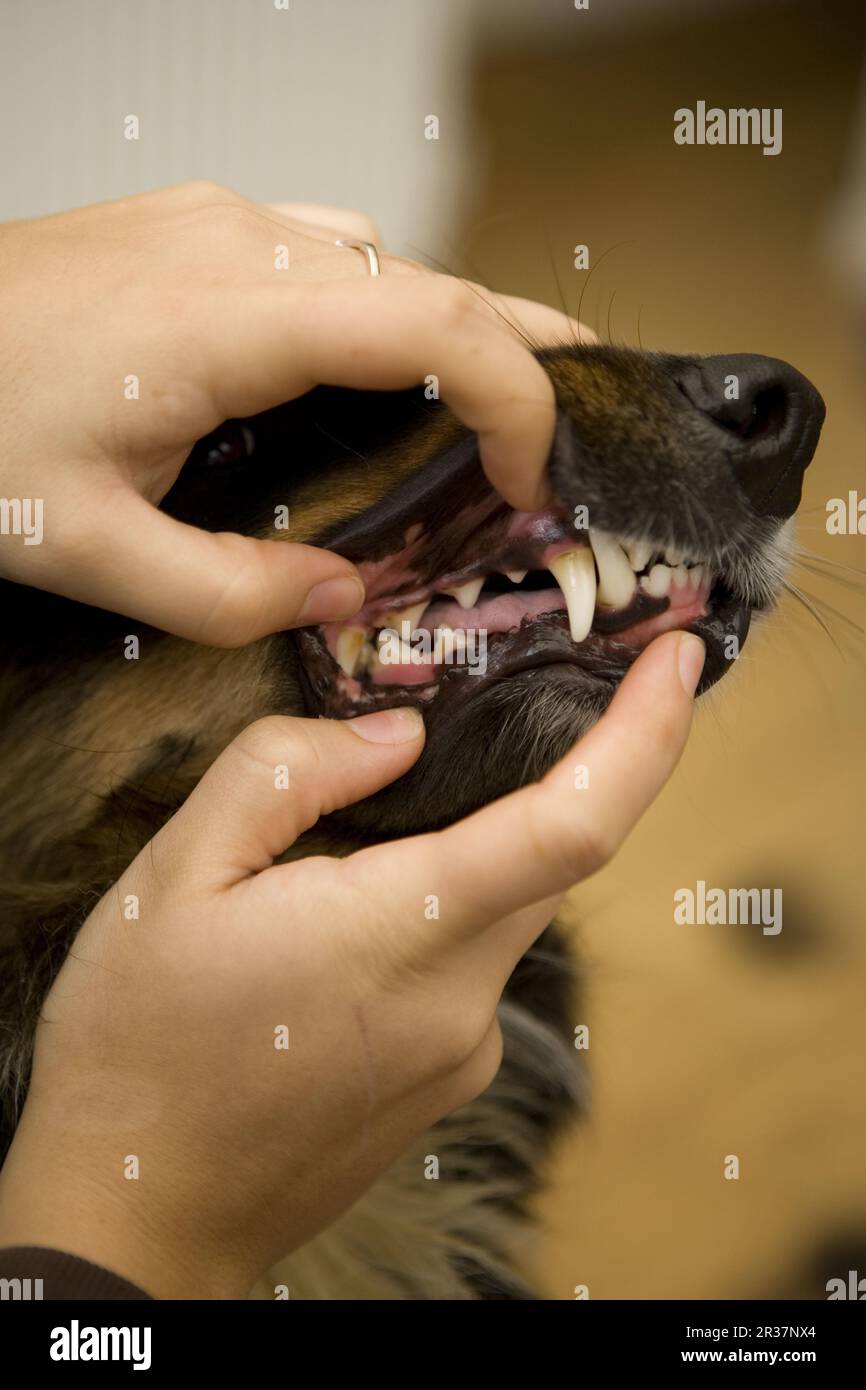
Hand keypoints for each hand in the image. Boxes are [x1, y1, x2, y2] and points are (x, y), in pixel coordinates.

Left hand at [0, 183, 589, 643]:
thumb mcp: (86, 547)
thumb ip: (228, 594)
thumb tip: (337, 600)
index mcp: (229, 318)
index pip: (438, 328)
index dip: (520, 397)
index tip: (537, 476)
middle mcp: (240, 245)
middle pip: (433, 281)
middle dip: (522, 353)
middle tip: (574, 419)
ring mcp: (215, 223)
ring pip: (384, 259)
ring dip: (452, 325)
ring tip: (492, 397)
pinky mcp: (189, 226)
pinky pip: (324, 249)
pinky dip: (382, 307)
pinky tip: (373, 363)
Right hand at [0, 631, 703, 1297]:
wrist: (138, 1215)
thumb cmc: (139, 1045)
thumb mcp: (173, 875)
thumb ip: (287, 772)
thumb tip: (398, 736)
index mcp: (401, 936)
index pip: (573, 827)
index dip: (644, 736)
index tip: (678, 661)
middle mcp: (462, 1003)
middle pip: (551, 857)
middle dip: (550, 773)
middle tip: (494, 705)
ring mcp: (463, 1053)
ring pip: (508, 909)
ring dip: (470, 849)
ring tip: (352, 844)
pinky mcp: (448, 1079)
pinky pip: (474, 964)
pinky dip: (443, 913)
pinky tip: (346, 924)